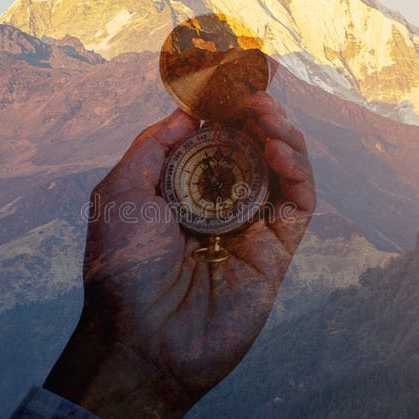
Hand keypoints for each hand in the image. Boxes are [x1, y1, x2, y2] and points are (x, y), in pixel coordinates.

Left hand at [45, 91, 315, 418]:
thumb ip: (152, 148)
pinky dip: (297, 171)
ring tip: (266, 114)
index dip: (225, 108)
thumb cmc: (121, 268)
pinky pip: (298, 205)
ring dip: (281, 135)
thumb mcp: (119, 193)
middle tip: (255, 90)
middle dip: (256, 115)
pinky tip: (277, 150)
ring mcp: (250, 229)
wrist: (142, 341)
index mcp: (180, 193)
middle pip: (253, 149)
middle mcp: (218, 206)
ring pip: (282, 171)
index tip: (232, 77)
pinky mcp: (276, 253)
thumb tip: (185, 115)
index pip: (213, 140)